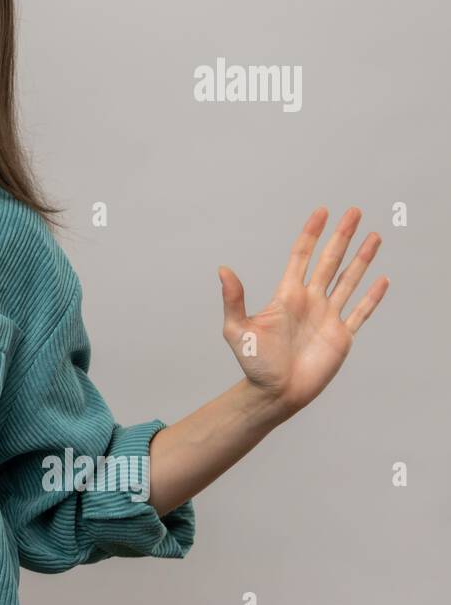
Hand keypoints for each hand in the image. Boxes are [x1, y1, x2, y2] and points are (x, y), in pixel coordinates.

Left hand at [219, 206, 389, 415]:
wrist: (275, 393)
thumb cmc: (255, 363)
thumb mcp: (237, 329)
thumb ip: (234, 299)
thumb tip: (222, 270)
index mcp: (287, 295)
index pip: (302, 256)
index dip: (311, 234)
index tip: (321, 212)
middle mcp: (310, 301)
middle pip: (330, 261)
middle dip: (342, 236)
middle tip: (354, 211)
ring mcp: (327, 317)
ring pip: (349, 280)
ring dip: (361, 259)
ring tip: (374, 236)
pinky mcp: (341, 336)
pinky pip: (360, 311)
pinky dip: (372, 296)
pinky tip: (381, 279)